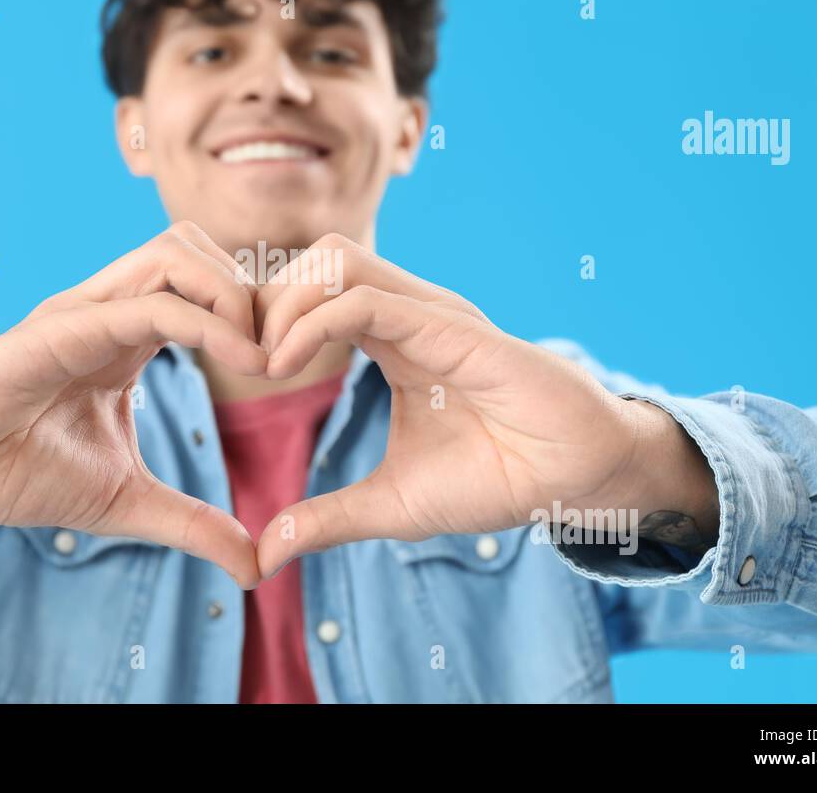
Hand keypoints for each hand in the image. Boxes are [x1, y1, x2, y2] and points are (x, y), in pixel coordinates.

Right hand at [0, 222, 267, 587]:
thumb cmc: (15, 470)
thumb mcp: (125, 502)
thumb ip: (192, 524)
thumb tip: (254, 565)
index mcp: (127, 336)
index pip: (206, 287)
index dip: (257, 313)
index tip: (293, 364)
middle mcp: (108, 310)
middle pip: (196, 248)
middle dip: (251, 289)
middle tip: (280, 353)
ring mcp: (82, 312)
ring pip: (175, 253)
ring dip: (232, 293)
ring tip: (260, 356)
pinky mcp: (58, 329)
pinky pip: (145, 303)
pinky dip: (204, 321)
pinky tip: (243, 362)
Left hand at [251, 234, 717, 578]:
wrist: (575, 482)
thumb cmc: (497, 479)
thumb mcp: (391, 506)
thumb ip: (327, 519)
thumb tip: (262, 556)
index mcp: (393, 338)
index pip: (312, 292)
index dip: (265, 319)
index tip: (241, 370)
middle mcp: (410, 312)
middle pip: (316, 259)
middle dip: (265, 300)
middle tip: (243, 360)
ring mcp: (432, 314)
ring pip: (337, 260)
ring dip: (284, 302)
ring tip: (266, 362)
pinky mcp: (454, 328)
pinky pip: (366, 300)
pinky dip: (314, 321)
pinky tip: (287, 363)